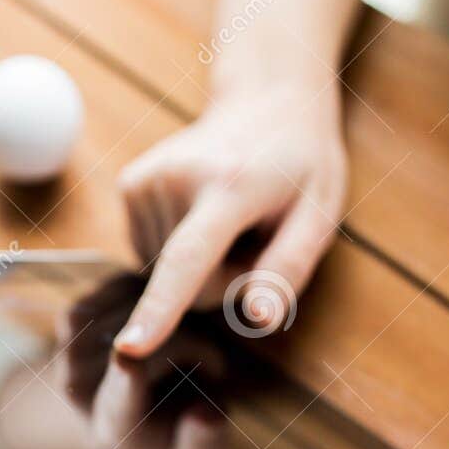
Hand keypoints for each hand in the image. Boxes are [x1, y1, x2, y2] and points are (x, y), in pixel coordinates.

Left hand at [53, 277, 229, 448]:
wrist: (101, 410)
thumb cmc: (160, 431)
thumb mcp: (186, 448)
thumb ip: (203, 439)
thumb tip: (209, 415)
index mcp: (112, 426)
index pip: (119, 399)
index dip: (125, 379)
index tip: (128, 361)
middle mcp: (80, 389)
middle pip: (151, 344)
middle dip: (199, 346)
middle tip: (214, 369)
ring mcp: (70, 350)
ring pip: (143, 308)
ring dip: (179, 319)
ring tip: (182, 349)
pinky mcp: (73, 315)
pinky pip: (129, 288)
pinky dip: (152, 297)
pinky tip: (155, 324)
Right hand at [113, 84, 347, 355]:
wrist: (266, 101)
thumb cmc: (300, 165)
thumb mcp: (319, 214)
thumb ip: (287, 269)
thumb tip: (256, 319)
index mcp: (230, 186)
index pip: (188, 258)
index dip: (161, 309)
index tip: (129, 347)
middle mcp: (176, 179)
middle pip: (189, 283)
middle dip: (224, 278)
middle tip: (254, 234)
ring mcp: (145, 179)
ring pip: (166, 273)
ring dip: (202, 263)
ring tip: (229, 219)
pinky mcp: (129, 185)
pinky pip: (153, 254)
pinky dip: (180, 248)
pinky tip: (203, 213)